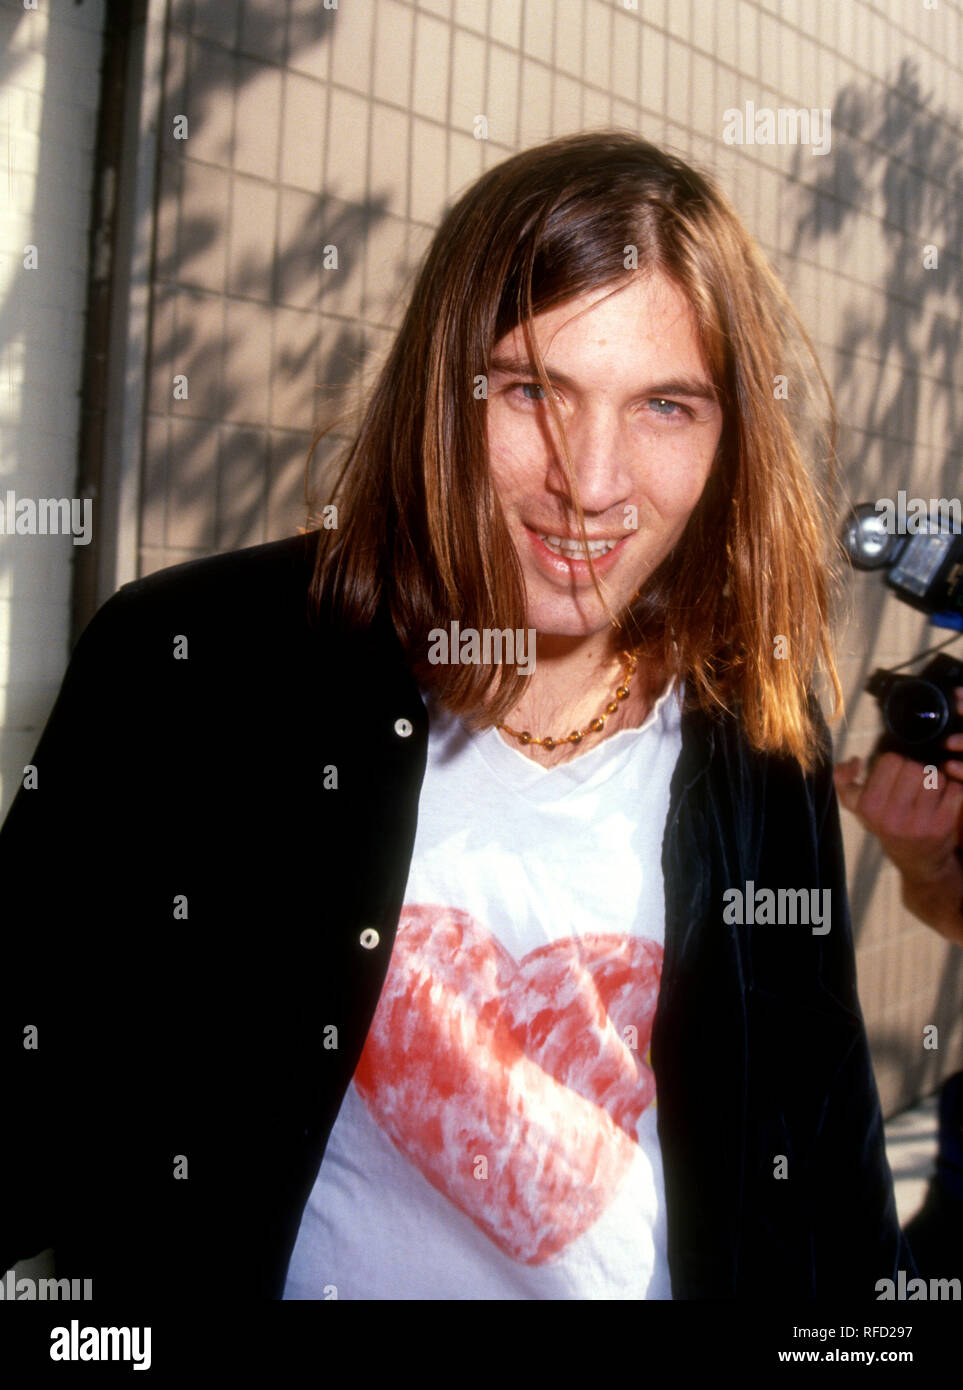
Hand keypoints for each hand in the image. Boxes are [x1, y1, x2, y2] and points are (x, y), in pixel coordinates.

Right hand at [834, 708, 962, 945]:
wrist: (923, 872)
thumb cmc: (894, 831)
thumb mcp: (864, 808)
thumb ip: (849, 783)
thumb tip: (850, 764)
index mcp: (867, 808)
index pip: (886, 762)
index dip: (895, 766)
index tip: (896, 779)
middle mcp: (887, 817)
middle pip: (910, 765)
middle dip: (918, 771)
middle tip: (919, 788)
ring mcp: (916, 823)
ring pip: (933, 774)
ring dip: (939, 780)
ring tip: (934, 796)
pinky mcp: (942, 826)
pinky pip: (954, 789)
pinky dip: (957, 791)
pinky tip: (950, 802)